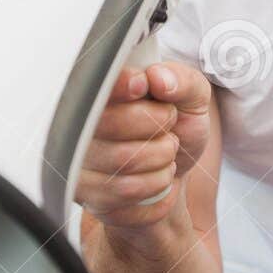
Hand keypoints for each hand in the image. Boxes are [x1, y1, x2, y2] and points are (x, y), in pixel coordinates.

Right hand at [74, 61, 212, 232]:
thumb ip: (182, 80)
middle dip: (158, 126)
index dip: (122, 85)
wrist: (176, 174)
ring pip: (122, 160)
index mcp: (104, 90)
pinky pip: (125, 190)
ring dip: (161, 157)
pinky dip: (156, 184)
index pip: (98, 84)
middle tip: (169, 127)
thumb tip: (157, 78)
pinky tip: (158, 176)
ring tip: (166, 152)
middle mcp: (81, 123)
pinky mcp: (86, 194)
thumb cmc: (178, 129)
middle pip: (112, 123)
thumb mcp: (192, 98)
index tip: (144, 86)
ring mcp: (79, 160)